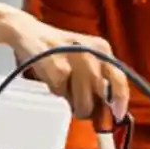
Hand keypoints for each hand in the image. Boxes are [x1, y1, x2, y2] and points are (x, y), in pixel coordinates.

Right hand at [2, 13, 128, 120]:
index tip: (117, 115)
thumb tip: (109, 110)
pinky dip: (56, 91)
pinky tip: (50, 76)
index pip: (119, 78)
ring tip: (63, 87)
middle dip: (90, 108)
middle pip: (100, 96)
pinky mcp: (56, 68)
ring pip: (82, 101)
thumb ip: (98, 80)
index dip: (120, 100)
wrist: (29, 33)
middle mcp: (91, 52)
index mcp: (101, 48)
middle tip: (79, 107)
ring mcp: (74, 59)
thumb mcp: (85, 58)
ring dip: (72, 103)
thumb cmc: (58, 50)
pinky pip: (61, 94)